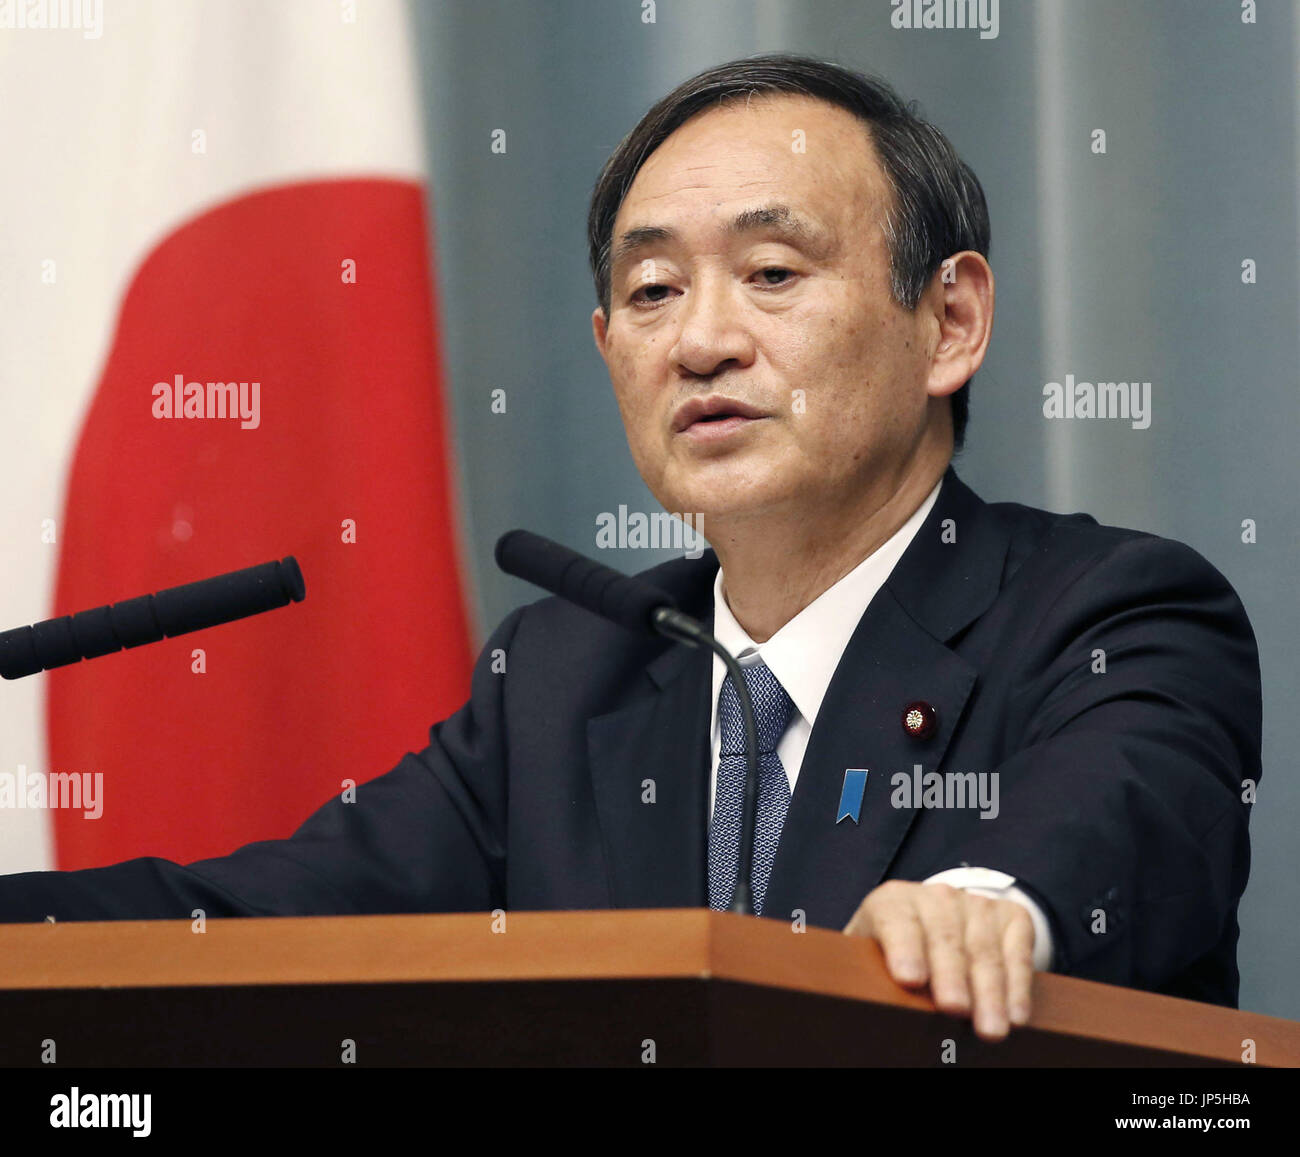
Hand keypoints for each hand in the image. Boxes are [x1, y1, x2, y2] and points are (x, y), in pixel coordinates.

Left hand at [843, 880, 1034, 1040]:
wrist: (937, 923)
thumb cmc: (895, 954)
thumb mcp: (871, 957)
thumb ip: (862, 974)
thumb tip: (851, 1007)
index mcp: (892, 902)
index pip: (896, 921)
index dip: (903, 948)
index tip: (909, 979)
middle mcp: (935, 896)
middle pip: (944, 939)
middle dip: (951, 977)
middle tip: (954, 1010)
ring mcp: (976, 904)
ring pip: (983, 951)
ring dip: (989, 993)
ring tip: (990, 1029)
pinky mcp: (1011, 917)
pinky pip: (1017, 954)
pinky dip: (1018, 986)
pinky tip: (1016, 1015)